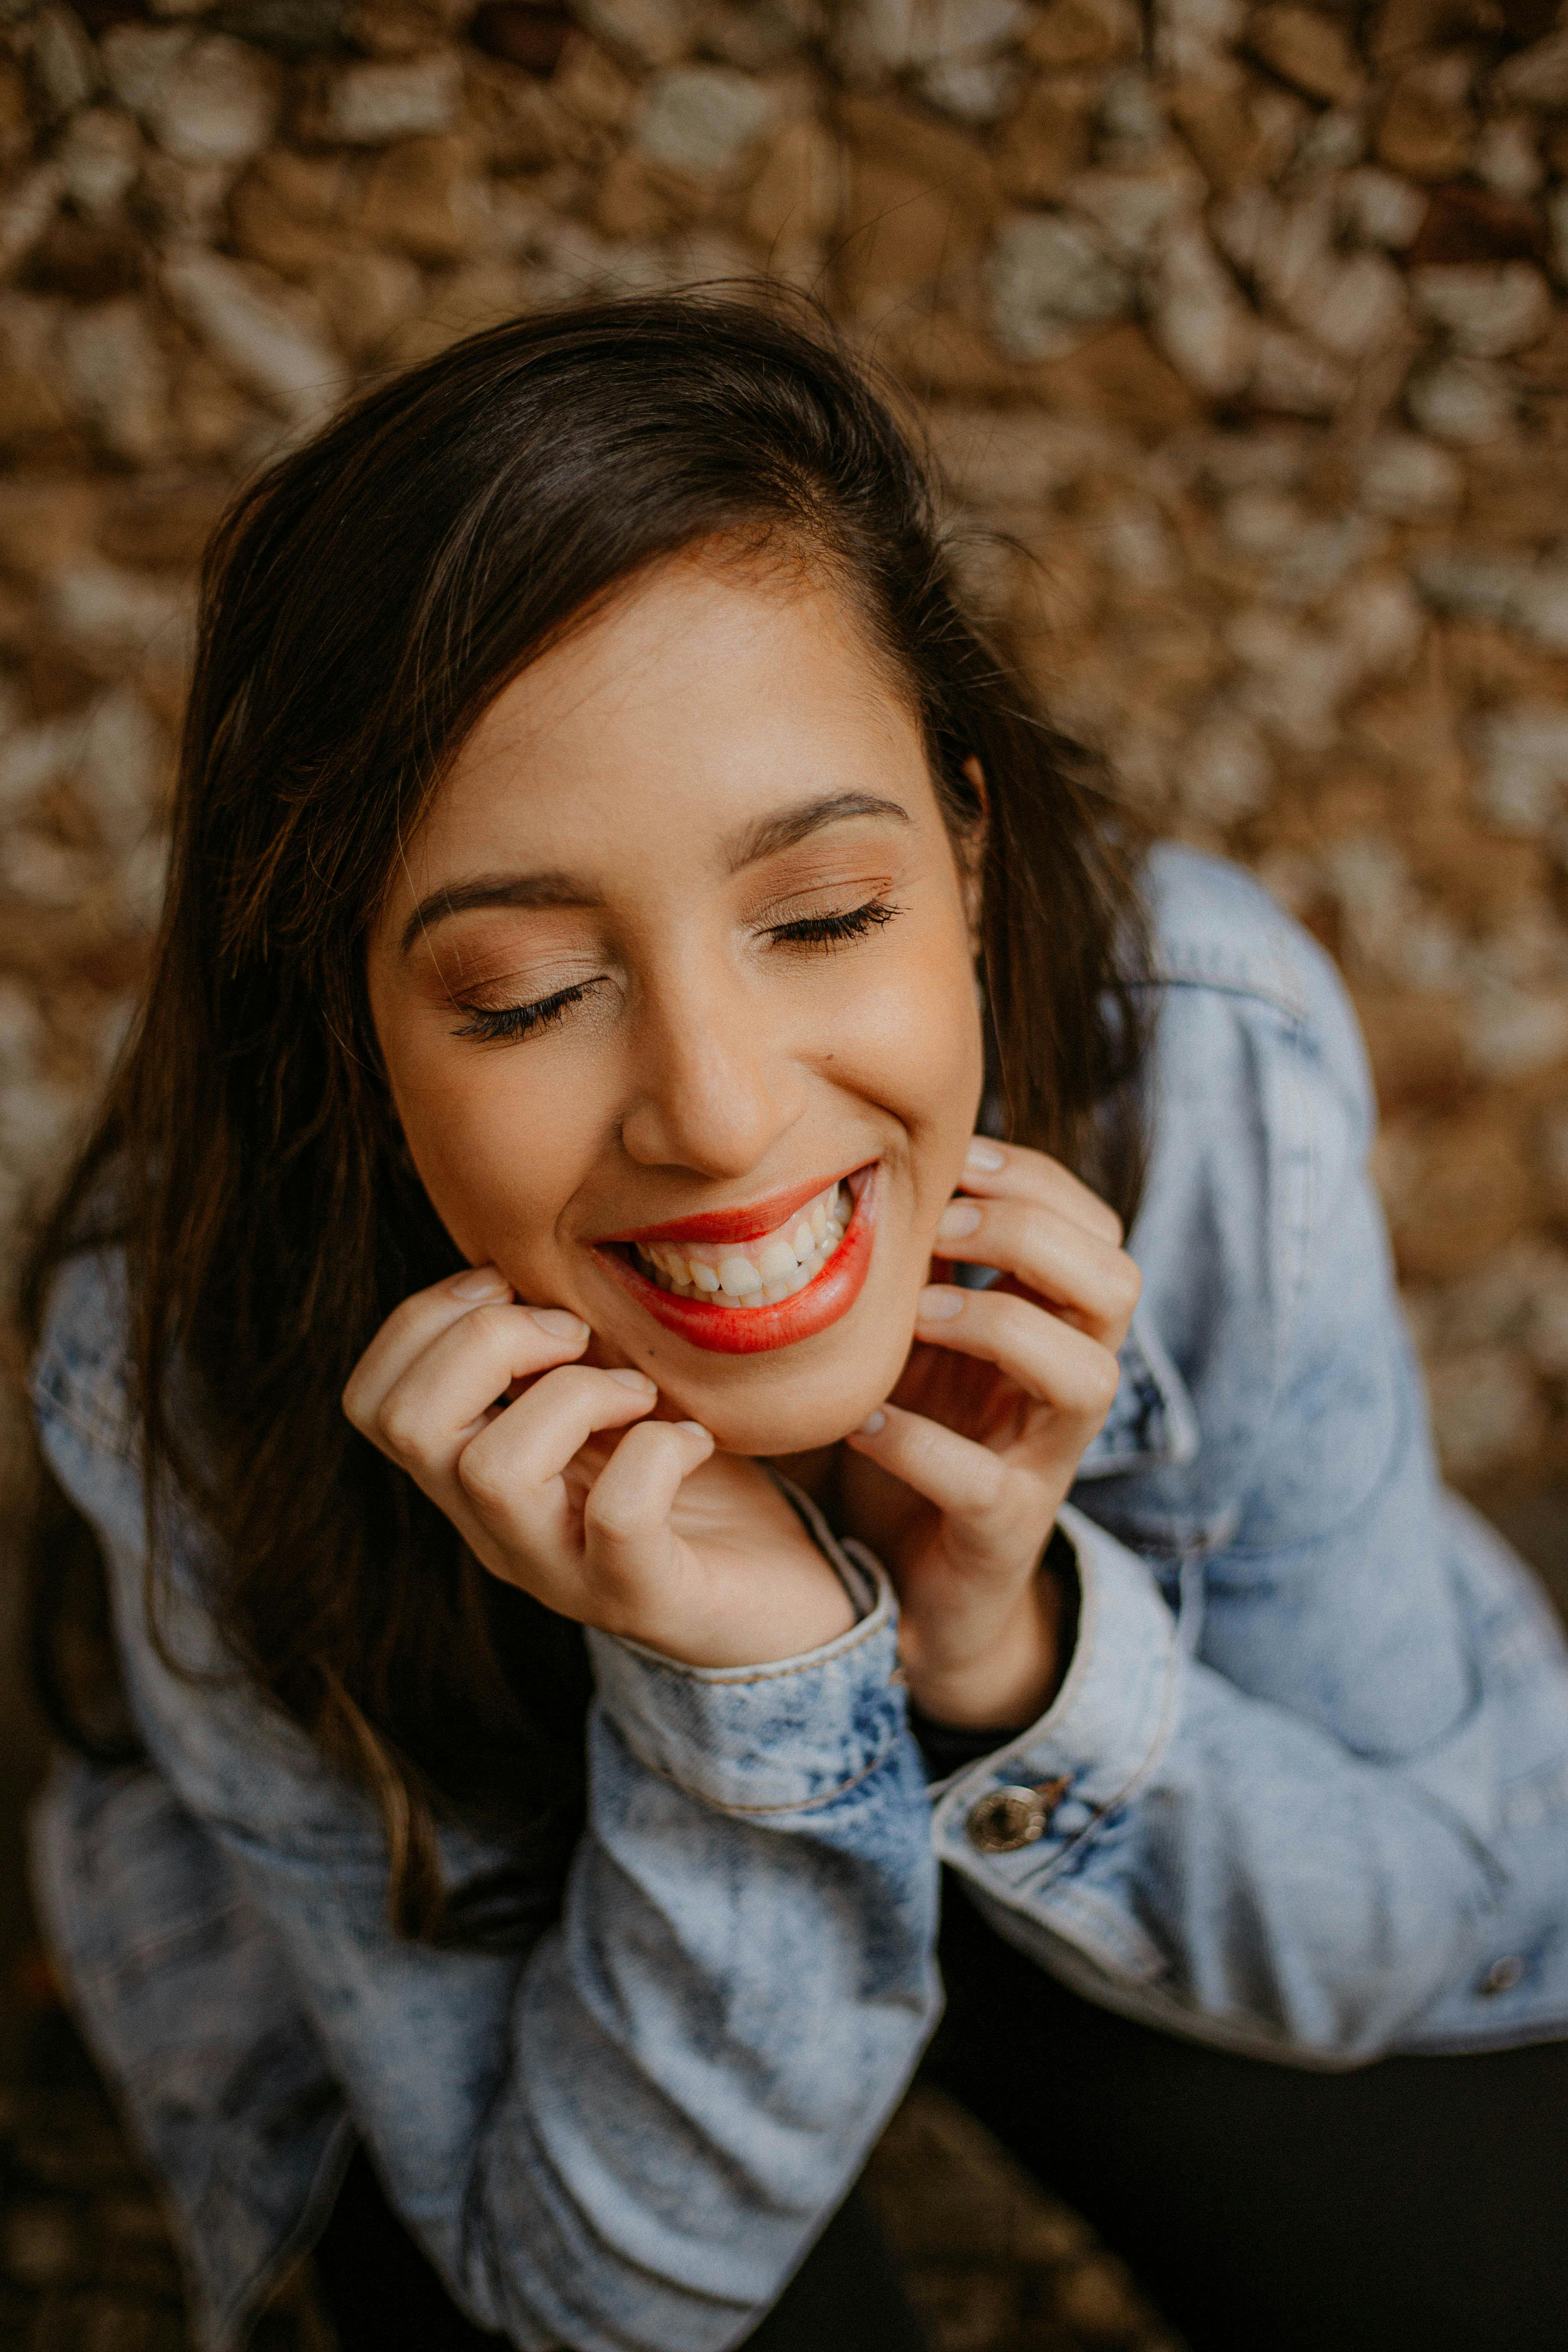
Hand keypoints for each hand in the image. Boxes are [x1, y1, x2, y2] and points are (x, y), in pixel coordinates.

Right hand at [343, 1270, 854, 1666]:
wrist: (780, 1602)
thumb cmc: (693, 1482)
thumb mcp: (608, 1396)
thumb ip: (554, 1349)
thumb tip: (520, 1260)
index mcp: (474, 1476)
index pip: (372, 1401)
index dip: (424, 1320)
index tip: (508, 1287)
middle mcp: (497, 1531)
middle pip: (408, 1424)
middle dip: (486, 1340)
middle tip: (573, 1334)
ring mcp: (561, 1573)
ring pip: (492, 1470)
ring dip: (574, 1395)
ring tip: (638, 1392)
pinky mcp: (642, 1598)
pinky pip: (618, 1518)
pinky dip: (660, 1452)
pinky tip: (694, 1441)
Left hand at [841, 1140, 1139, 1727]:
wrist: (913, 1578)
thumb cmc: (918, 1427)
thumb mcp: (920, 1331)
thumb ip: (927, 1257)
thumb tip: (876, 1154)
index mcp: (1057, 1322)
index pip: (1094, 1225)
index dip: (1032, 1179)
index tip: (950, 1160)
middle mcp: (1070, 1382)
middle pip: (1117, 1281)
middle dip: (1028, 1234)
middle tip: (936, 1226)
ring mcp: (1046, 1457)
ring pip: (1089, 1377)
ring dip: (999, 1326)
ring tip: (914, 1317)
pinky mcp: (1006, 1527)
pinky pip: (985, 1482)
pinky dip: (918, 1445)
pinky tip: (861, 1421)